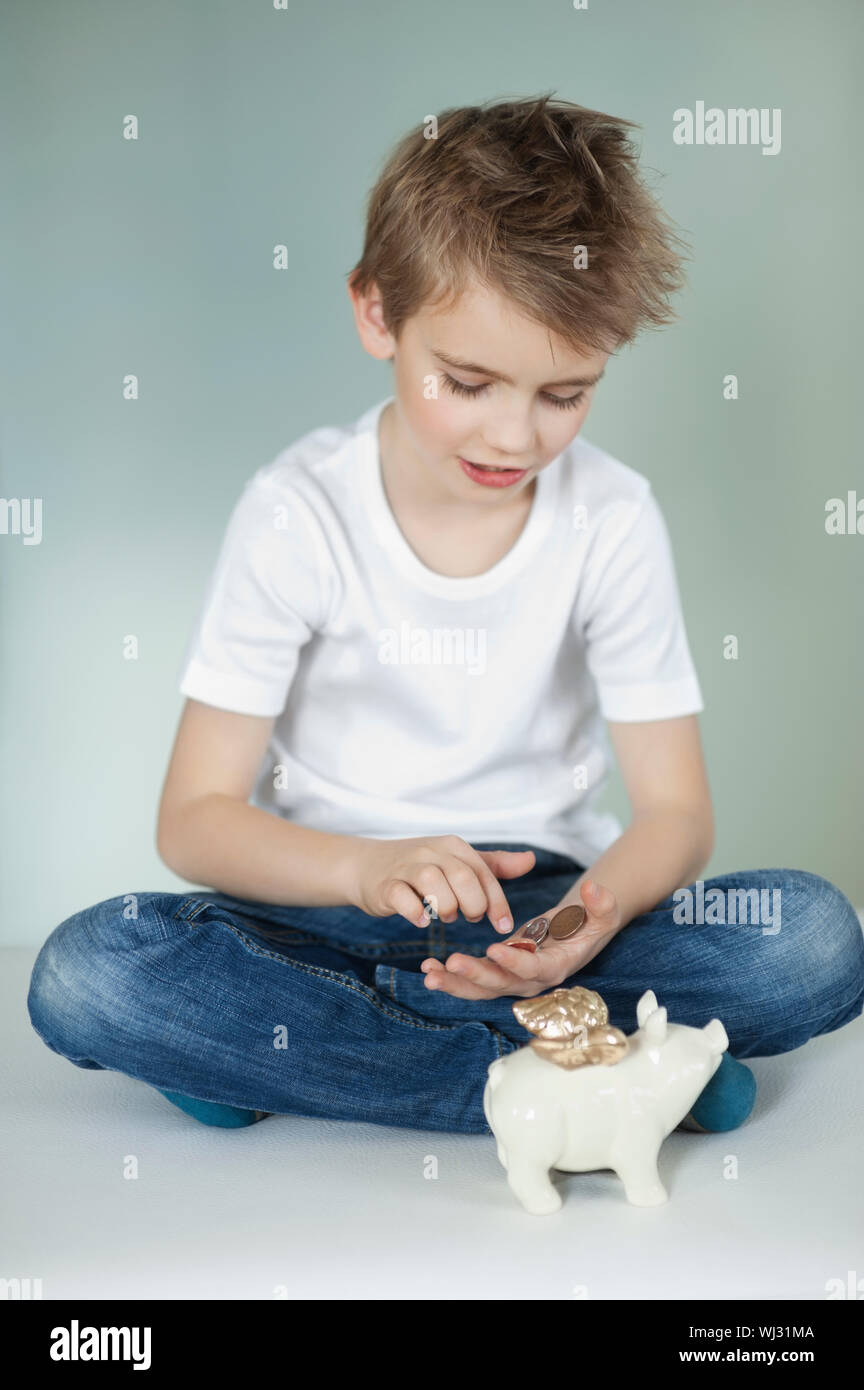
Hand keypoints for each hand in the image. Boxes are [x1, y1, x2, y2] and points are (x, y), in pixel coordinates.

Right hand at [348, 834, 535, 931]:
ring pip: (433, 884)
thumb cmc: (420, 866)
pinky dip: (414, 911)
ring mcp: (406, 866)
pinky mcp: (385, 885)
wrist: (367, 865)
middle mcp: (431, 851)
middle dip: (473, 904)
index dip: (497, 901)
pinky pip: (402, 897)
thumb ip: (493, 864)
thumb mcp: (457, 861)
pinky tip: (421, 920)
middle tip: (470, 918)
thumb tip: (531, 860)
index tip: (503, 926)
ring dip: (445, 907)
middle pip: (461, 876)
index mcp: (453, 846)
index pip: (483, 872)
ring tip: (445, 916)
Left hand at [421, 877, 620, 999]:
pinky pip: (474, 980)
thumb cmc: (591, 922)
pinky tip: (429, 968)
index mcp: (557, 967)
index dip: (516, 962)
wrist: (577, 931)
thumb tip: (593, 889)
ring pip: (482, 988)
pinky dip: (451, 976)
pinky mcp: (499, 972)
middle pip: (502, 985)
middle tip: (452, 962)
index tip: (495, 949)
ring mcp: (513, 979)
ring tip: (430, 973)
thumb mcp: (604, 912)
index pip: (535, 969)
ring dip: (455, 983)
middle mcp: (532, 980)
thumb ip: (602, 904)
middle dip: (476, 976)